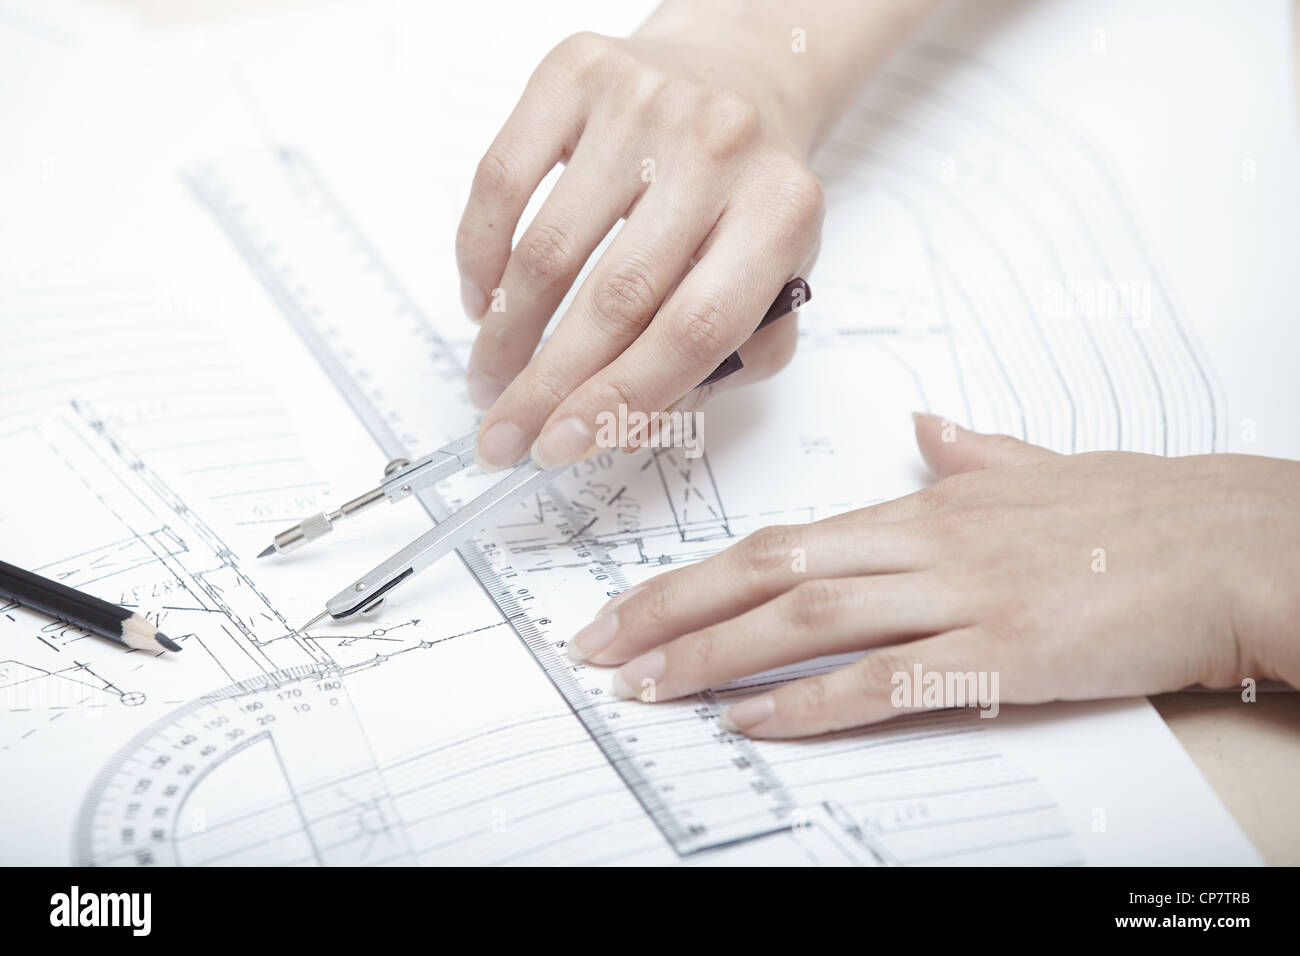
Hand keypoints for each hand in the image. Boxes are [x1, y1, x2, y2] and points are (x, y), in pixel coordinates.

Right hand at [457, 1, 935, 470]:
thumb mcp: (776, 277)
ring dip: (506, 334)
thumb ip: (725, 360)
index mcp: (781, 212)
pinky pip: (502, 178)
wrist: (739, 71)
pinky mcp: (578, 72)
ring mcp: (645, 103)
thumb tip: (623, 424)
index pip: (694, 332)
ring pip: (549, 247)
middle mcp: (718, 148)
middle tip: (506, 434)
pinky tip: (484, 300)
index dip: (618, 401)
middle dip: (546, 388)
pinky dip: (479, 254)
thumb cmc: (749, 191)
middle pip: (616, 299)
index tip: (561, 445)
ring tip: (491, 377)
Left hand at [566, 413, 1299, 736]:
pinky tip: (755, 722)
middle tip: (598, 646)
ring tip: (646, 687)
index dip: (692, 574)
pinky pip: (885, 680)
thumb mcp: (1038, 469)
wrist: (1233, 540)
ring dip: (713, 656)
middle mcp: (921, 543)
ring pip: (803, 618)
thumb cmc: (1144, 508)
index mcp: (921, 507)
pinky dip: (811, 704)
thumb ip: (970, 453)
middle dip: (669, 610)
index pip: (776, 537)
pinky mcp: (1001, 650)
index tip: (632, 604)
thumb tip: (927, 431)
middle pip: (765, 570)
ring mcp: (958, 594)